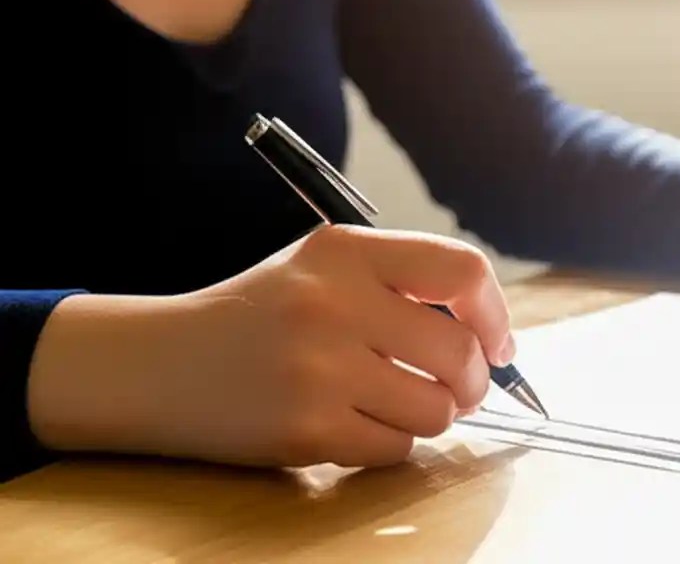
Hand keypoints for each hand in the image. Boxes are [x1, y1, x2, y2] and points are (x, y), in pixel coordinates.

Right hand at [27, 225, 511, 468]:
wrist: (160, 363)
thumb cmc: (260, 316)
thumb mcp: (324, 268)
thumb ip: (401, 285)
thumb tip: (493, 337)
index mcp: (345, 250)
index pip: (461, 271)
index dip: (495, 313)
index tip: (499, 343)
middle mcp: (334, 302)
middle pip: (460, 351)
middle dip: (473, 381)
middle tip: (459, 389)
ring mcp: (318, 367)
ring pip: (436, 408)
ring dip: (432, 416)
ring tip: (398, 404)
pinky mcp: (306, 427)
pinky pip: (397, 448)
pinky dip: (392, 444)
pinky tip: (358, 425)